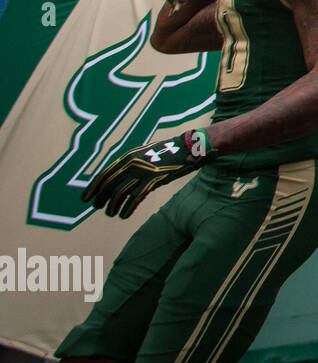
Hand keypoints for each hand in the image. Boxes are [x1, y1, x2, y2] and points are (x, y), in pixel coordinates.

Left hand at [83, 130, 207, 217]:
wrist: (187, 147)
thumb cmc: (167, 153)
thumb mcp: (144, 155)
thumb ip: (130, 166)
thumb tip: (117, 182)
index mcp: (127, 156)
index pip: (104, 174)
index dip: (93, 187)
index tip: (85, 198)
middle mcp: (132, 163)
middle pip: (109, 184)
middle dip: (100, 197)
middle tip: (96, 207)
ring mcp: (143, 171)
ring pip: (120, 192)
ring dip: (112, 205)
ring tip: (110, 213)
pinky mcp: (154, 179)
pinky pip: (135, 197)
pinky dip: (127, 208)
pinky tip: (124, 215)